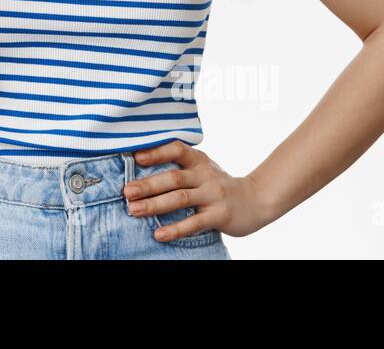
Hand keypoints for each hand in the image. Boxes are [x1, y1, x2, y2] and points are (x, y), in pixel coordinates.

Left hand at [123, 140, 271, 240]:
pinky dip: (175, 229)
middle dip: (147, 185)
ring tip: (134, 210)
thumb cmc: (219, 184)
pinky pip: (194, 223)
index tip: (135, 157)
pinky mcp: (219, 215)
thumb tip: (140, 165)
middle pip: (173, 178)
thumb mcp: (203, 169)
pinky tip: (159, 234)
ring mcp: (213, 195)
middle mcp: (205, 175)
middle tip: (127, 192)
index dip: (156, 152)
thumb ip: (180, 167)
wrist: (257, 200)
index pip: (177, 149)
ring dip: (155, 205)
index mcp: (199, 160)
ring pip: (180, 198)